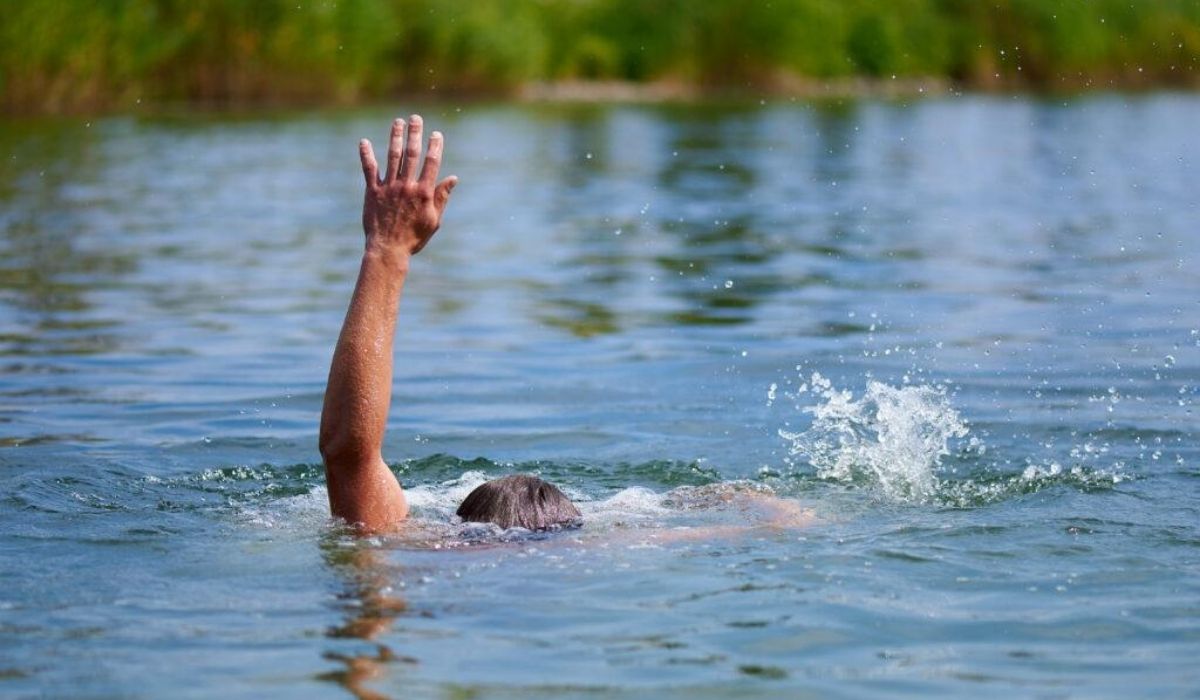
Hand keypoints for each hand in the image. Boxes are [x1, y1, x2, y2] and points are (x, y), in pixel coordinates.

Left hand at [358, 115, 457, 256]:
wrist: (388, 249)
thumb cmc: (414, 238)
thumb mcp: (434, 220)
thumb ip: (442, 197)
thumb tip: (453, 178)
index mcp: (423, 193)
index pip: (431, 163)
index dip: (435, 146)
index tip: (436, 134)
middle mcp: (406, 186)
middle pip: (412, 154)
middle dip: (415, 134)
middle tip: (415, 118)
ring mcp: (388, 188)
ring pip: (393, 157)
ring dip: (395, 137)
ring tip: (397, 122)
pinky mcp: (372, 192)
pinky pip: (369, 169)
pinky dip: (366, 155)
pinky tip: (363, 141)